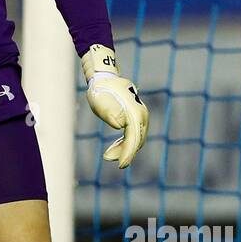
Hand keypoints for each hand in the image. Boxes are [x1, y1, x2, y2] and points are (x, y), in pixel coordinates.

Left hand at [81, 44, 148, 169]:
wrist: (103, 77)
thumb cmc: (100, 89)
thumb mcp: (99, 100)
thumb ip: (109, 111)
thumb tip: (120, 125)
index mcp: (133, 111)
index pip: (133, 137)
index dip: (128, 153)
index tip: (121, 165)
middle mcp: (141, 114)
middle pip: (137, 140)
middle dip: (124, 152)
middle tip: (108, 158)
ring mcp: (140, 115)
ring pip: (136, 138)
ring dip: (124, 148)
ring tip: (108, 155)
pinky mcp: (135, 116)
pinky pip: (133, 134)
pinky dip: (124, 142)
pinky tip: (114, 148)